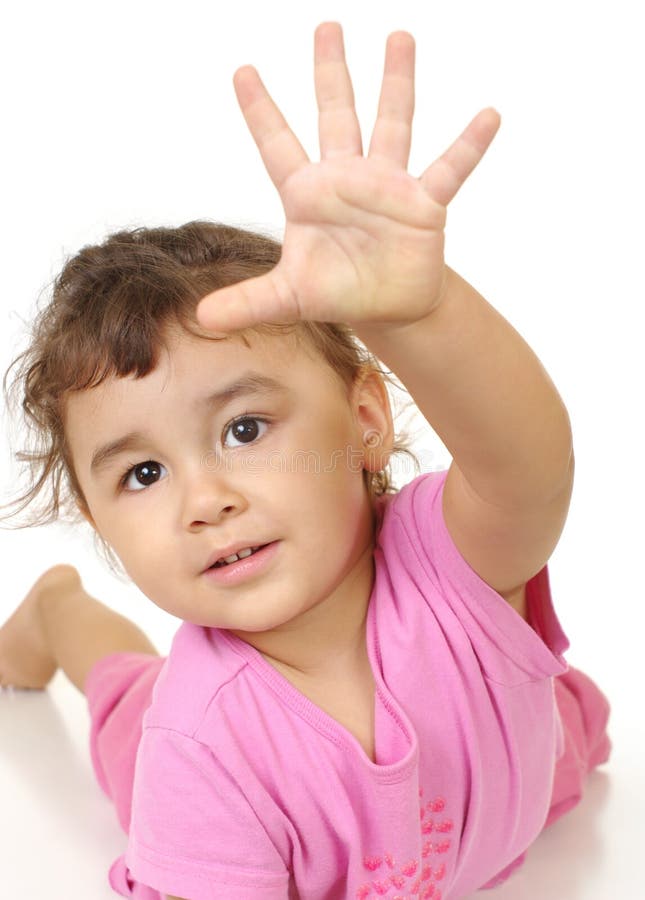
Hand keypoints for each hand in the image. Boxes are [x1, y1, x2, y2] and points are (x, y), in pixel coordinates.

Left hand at [196, 22, 499, 333]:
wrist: (388, 306)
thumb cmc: (337, 292)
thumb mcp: (289, 299)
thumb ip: (248, 301)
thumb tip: (202, 317)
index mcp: (308, 194)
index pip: (278, 145)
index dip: (260, 111)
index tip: (242, 70)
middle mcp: (347, 179)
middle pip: (336, 116)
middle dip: (331, 73)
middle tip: (326, 27)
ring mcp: (387, 186)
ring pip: (392, 125)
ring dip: (396, 84)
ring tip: (399, 37)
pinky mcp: (424, 205)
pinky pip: (448, 169)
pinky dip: (468, 146)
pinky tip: (488, 116)